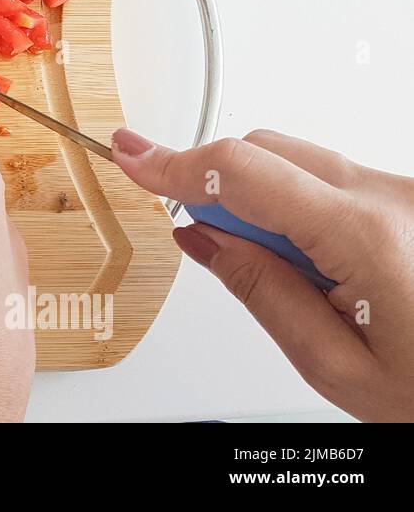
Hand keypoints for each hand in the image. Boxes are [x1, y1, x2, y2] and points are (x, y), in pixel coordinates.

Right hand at [112, 128, 413, 420]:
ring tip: (299, 280)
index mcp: (369, 235)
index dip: (175, 161)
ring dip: (268, 205)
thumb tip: (203, 238)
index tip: (132, 155)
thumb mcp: (336, 366)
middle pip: (268, 152)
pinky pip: (336, 182)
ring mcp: (411, 194)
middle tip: (211, 245)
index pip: (243, 170)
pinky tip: (327, 270)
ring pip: (302, 165)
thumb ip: (260, 291)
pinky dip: (305, 211)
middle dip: (219, 187)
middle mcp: (397, 198)